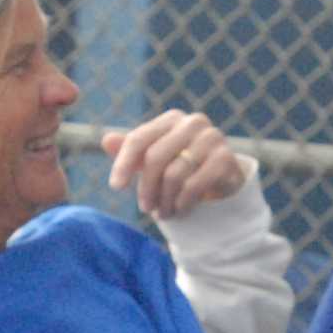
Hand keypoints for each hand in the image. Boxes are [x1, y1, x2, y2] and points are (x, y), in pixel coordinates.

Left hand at [101, 110, 246, 219]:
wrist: (223, 177)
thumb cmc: (182, 165)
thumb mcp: (155, 159)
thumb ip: (132, 150)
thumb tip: (106, 140)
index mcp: (172, 119)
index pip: (139, 139)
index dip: (123, 164)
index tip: (116, 187)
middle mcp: (193, 122)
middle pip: (155, 158)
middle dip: (146, 188)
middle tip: (145, 208)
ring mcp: (212, 138)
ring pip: (173, 175)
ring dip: (165, 201)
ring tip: (163, 213)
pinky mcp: (225, 158)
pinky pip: (193, 185)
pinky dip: (182, 203)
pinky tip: (180, 210)